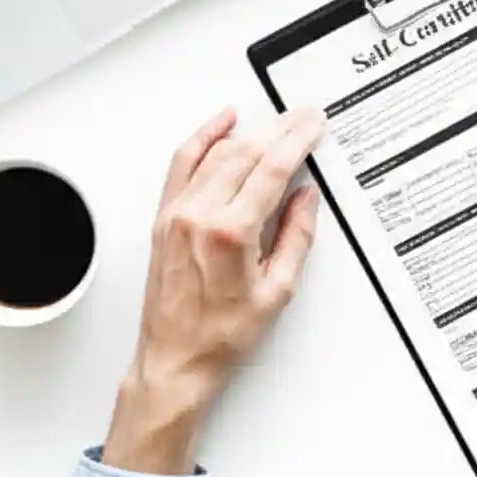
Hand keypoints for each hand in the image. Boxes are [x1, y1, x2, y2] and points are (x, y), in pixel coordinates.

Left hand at [102, 106, 324, 474]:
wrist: (174, 360)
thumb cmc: (221, 335)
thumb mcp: (276, 291)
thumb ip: (295, 237)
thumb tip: (306, 198)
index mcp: (230, 233)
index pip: (271, 170)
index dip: (297, 141)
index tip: (313, 125)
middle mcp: (198, 216)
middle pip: (245, 153)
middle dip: (279, 129)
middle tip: (303, 116)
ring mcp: (176, 214)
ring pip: (215, 153)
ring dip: (249, 131)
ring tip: (275, 120)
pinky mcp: (164, 217)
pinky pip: (182, 163)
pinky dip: (203, 137)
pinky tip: (221, 123)